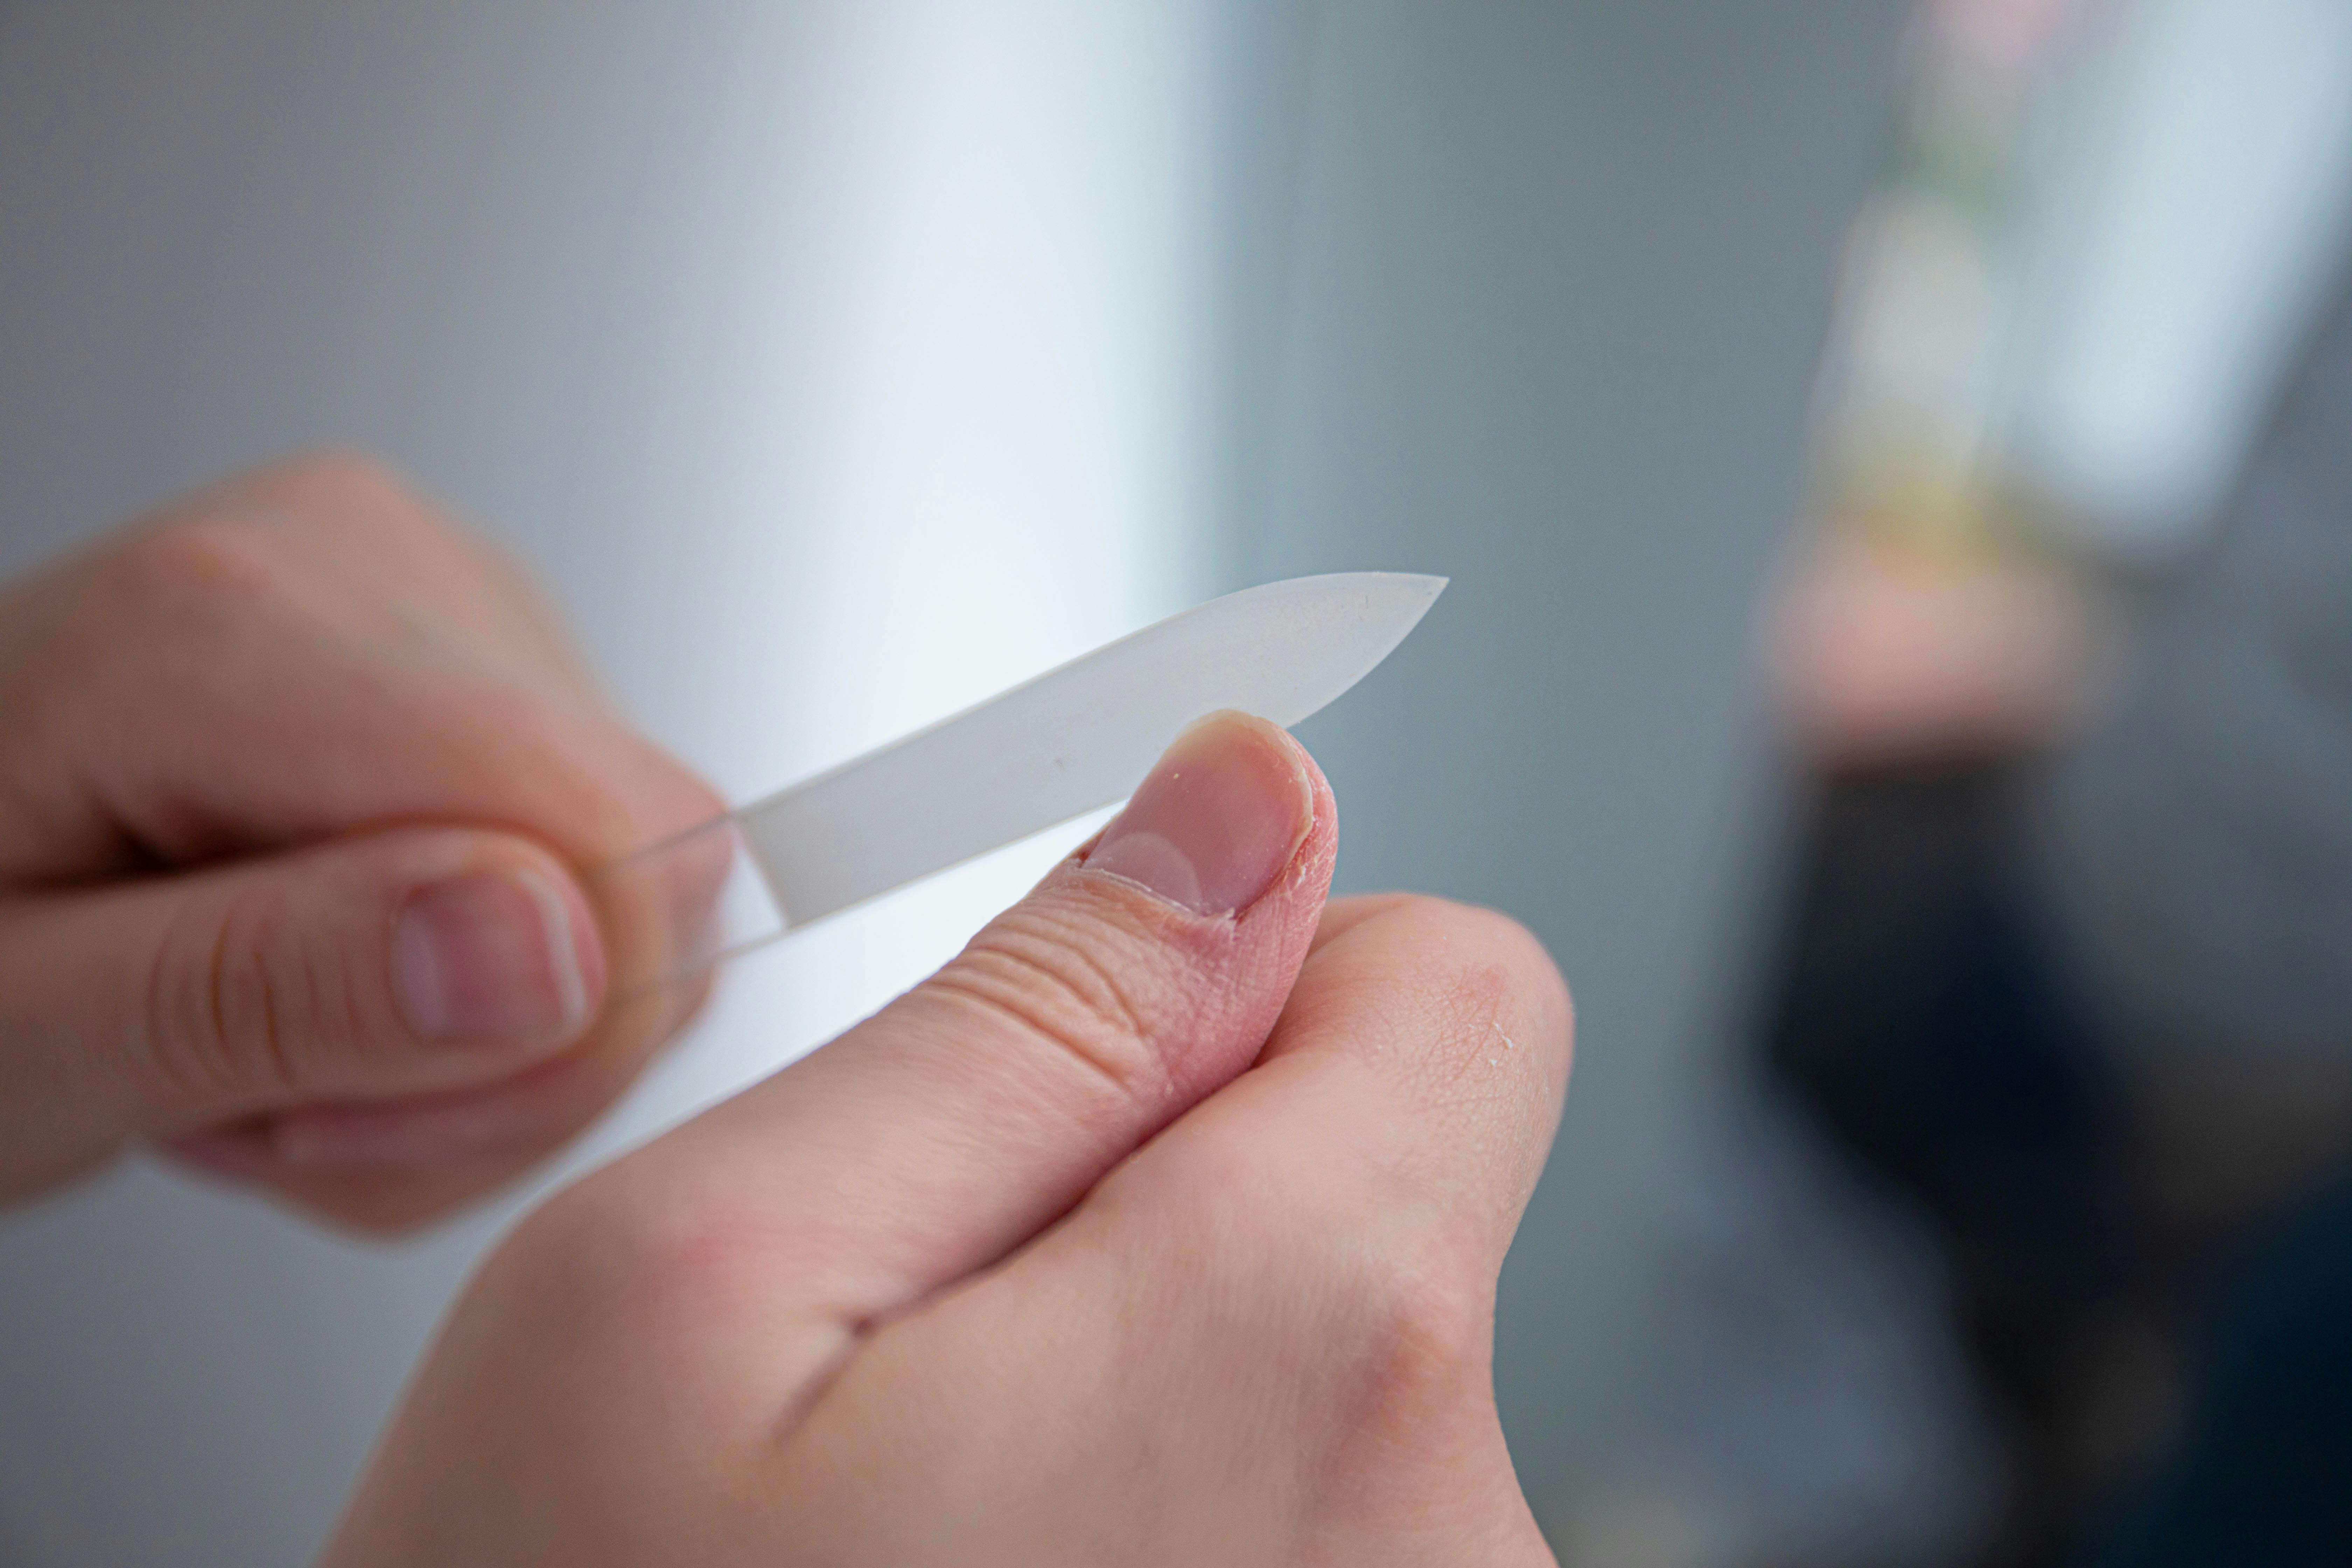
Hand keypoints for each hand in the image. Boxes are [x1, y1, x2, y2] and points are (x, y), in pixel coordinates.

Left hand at [0, 454, 722, 1226]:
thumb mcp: (6, 1038)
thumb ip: (264, 988)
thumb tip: (554, 949)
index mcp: (224, 616)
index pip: (597, 824)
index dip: (544, 1032)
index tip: (319, 1118)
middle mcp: (368, 558)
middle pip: (643, 866)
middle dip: (494, 1063)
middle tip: (260, 1100)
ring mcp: (446, 595)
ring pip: (642, 897)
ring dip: (478, 1052)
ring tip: (261, 1041)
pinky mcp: (496, 658)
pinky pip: (614, 881)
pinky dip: (488, 1000)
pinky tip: (321, 987)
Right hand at [327, 714, 1572, 1564]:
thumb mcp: (690, 1281)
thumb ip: (1028, 1014)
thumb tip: (1247, 804)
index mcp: (1313, 1350)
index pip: (1457, 985)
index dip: (1252, 977)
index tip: (1079, 1068)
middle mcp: (1457, 1550)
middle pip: (1384, 1188)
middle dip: (1160, 1210)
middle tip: (909, 1381)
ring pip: (1332, 1373)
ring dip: (1146, 1392)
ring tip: (924, 1537)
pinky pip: (1314, 1527)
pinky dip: (1161, 1531)